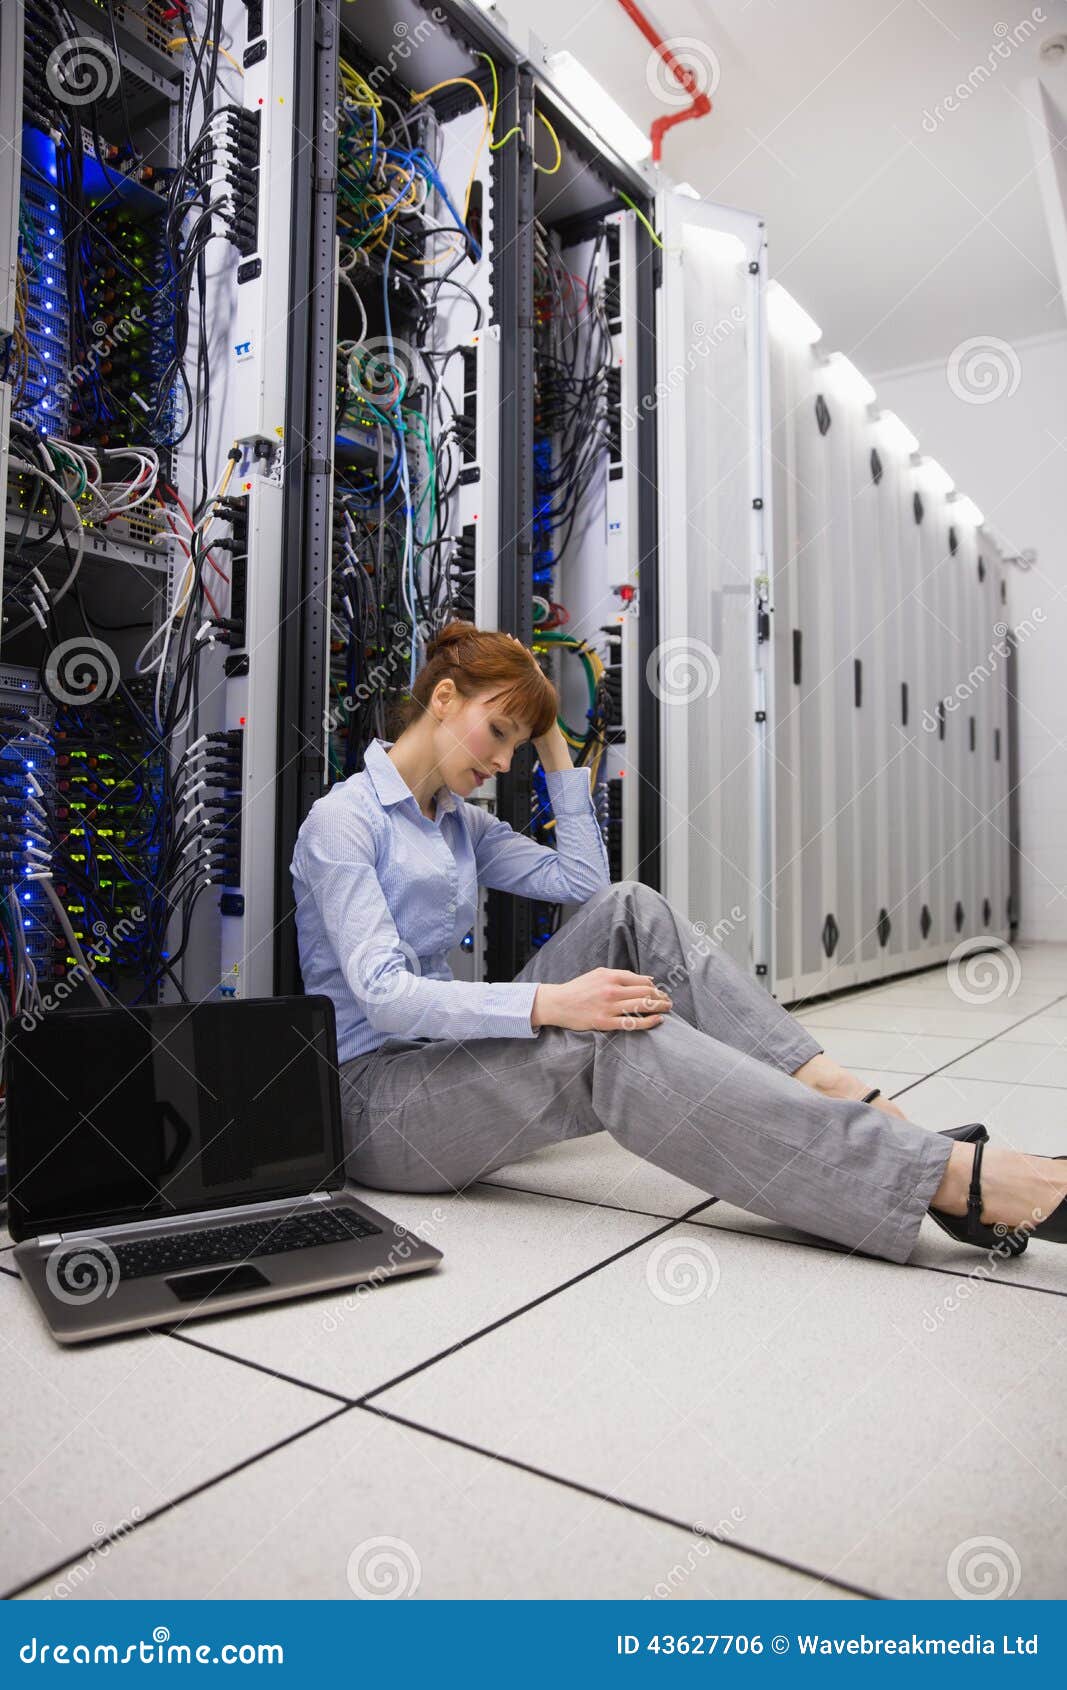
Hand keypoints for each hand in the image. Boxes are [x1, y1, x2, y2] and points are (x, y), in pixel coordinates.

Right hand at [531, 969, 672, 1032]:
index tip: (658, 992)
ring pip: (642, 1006)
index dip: (654, 987)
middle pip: (646, 993)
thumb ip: (622, 975)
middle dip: (661, 997)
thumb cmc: (578, 988)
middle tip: (668, 1002)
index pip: (642, 980)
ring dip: (659, 1007)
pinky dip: (648, 1022)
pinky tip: (657, 1020)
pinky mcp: (605, 1022)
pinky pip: (632, 1023)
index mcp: (611, 976)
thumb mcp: (599, 974)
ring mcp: (609, 1007)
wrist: (557, 1003)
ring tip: (667, 1009)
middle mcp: (612, 990)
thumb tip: (647, 979)